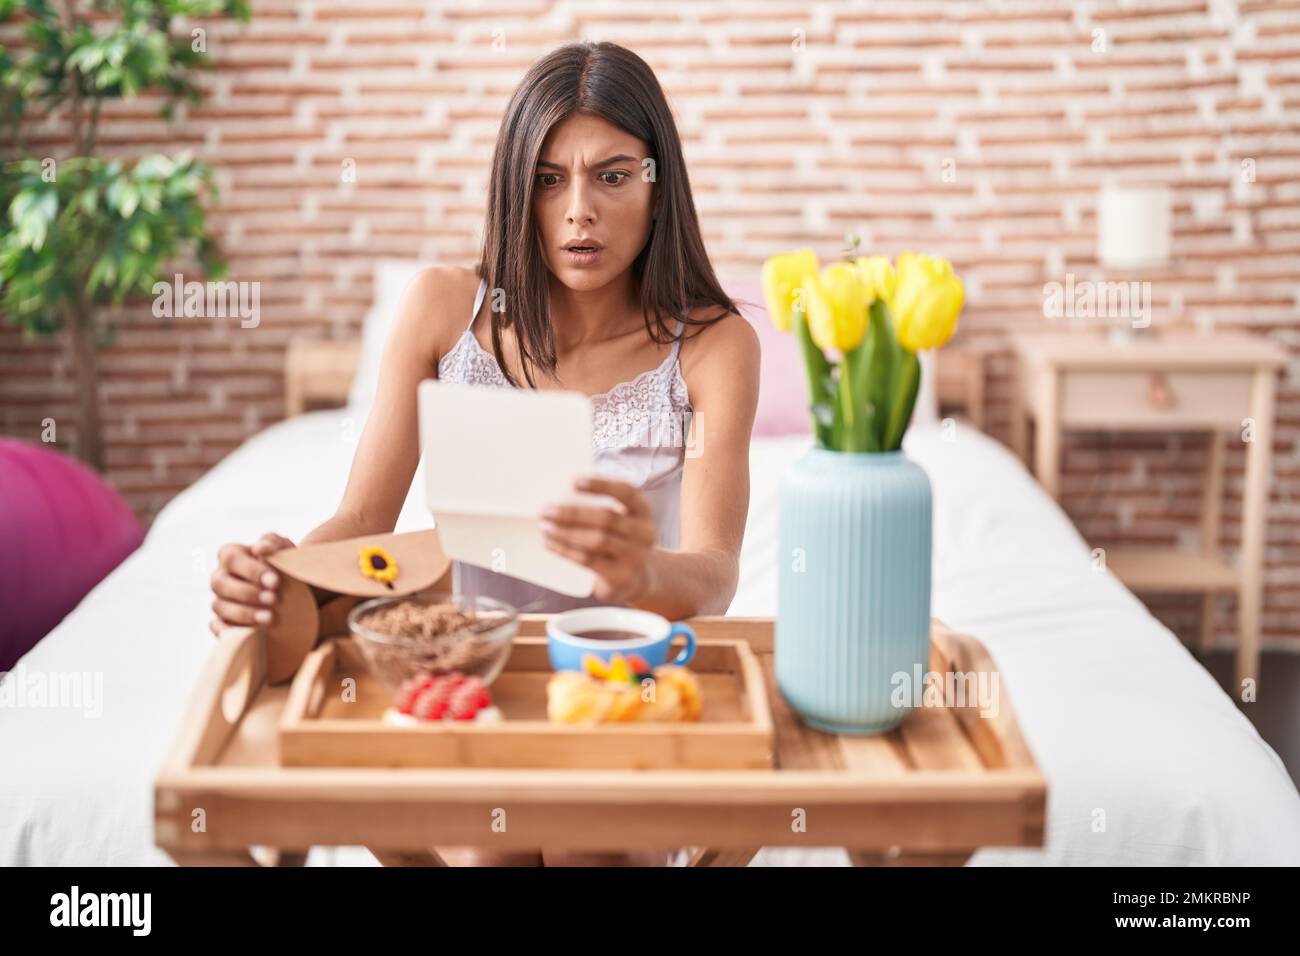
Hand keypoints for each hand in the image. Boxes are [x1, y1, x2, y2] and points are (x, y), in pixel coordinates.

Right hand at [208, 532, 295, 636]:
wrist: (299, 592)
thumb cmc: (287, 567)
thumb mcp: (286, 551)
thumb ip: (274, 543)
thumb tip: (260, 548)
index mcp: (231, 555)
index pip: (231, 558)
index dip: (251, 570)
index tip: (276, 581)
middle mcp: (220, 577)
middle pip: (220, 583)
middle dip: (247, 592)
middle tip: (273, 599)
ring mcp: (220, 600)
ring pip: (219, 606)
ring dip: (244, 613)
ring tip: (269, 618)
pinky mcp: (223, 622)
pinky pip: (217, 627)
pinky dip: (230, 631)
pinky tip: (251, 633)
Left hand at [540, 476, 656, 604]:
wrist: (636, 578)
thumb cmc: (619, 540)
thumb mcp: (621, 520)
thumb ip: (600, 506)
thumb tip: (556, 496)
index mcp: (643, 510)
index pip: (625, 491)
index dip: (600, 484)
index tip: (572, 481)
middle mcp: (644, 532)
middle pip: (607, 518)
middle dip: (573, 513)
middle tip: (546, 510)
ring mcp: (635, 556)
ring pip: (597, 540)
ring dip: (566, 532)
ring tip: (545, 527)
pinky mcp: (621, 576)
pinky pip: (589, 561)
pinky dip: (566, 551)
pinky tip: (550, 544)